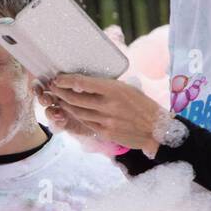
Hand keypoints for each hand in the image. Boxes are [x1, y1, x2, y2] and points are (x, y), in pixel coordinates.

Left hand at [37, 73, 165, 155]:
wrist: (156, 129)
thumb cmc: (142, 104)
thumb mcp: (127, 88)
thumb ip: (106, 86)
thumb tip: (84, 82)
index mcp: (114, 89)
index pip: (82, 83)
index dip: (65, 80)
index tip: (57, 77)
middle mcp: (108, 105)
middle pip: (74, 98)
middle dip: (59, 92)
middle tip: (53, 87)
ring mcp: (105, 120)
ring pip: (76, 111)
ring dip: (64, 104)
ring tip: (59, 98)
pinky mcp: (105, 132)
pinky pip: (85, 122)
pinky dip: (76, 116)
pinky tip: (73, 111)